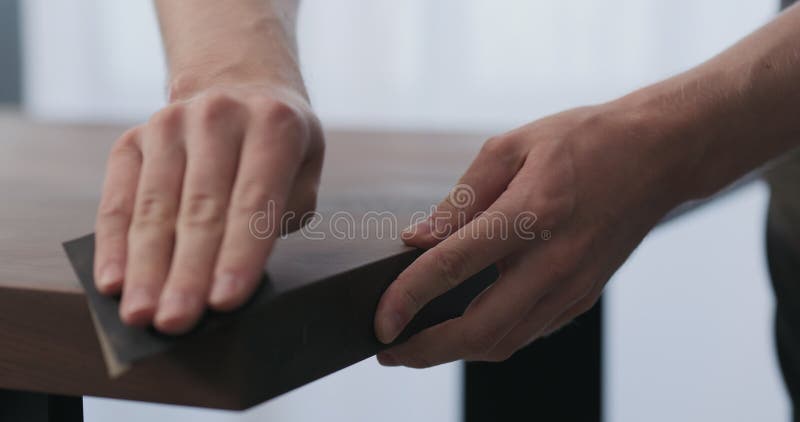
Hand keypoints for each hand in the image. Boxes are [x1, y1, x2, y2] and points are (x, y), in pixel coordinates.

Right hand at [93, 84, 323, 333]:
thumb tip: (232, 270)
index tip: (224, 302)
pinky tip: (113, 283)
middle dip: (188, 272)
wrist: (240, 85)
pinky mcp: (133, 140)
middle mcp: (218, 117)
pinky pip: (119, 199)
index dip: (239, 254)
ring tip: (141, 314)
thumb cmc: (277, 147)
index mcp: (274, 125)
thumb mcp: (304, 170)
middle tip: (176, 322)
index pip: (254, 201)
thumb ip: (280, 215)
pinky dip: (114, 244)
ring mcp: (168, 124)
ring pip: (155, 207)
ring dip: (147, 267)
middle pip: (200, 208)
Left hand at [373, 104, 687, 366]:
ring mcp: (573, 286)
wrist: (659, 155)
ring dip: (454, 352)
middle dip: (425, 351)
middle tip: (388, 351)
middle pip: (480, 329)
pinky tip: (464, 328)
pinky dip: (489, 339)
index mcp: (532, 211)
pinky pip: (527, 332)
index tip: (379, 320)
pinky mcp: (583, 297)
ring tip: (417, 345)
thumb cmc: (586, 140)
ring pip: (504, 342)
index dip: (408, 297)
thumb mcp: (513, 147)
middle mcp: (555, 260)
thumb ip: (462, 198)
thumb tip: (418, 238)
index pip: (454, 265)